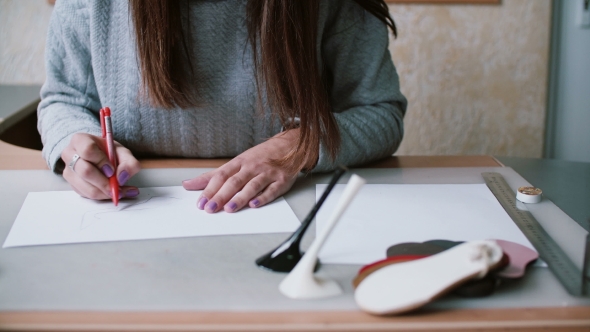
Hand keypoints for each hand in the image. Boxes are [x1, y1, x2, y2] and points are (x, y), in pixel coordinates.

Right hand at [61, 133, 140, 199]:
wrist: (99, 156)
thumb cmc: (108, 152)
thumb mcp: (122, 152)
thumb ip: (129, 162)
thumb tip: (122, 177)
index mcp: (80, 140)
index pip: (88, 150)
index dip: (101, 161)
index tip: (112, 169)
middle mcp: (69, 154)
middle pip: (85, 171)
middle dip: (104, 182)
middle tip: (118, 186)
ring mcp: (68, 171)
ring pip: (85, 187)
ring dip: (105, 192)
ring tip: (122, 192)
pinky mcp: (72, 184)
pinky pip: (87, 195)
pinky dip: (103, 196)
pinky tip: (115, 193)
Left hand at [182, 129, 312, 212]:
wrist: (289, 146)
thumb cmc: (260, 157)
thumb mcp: (236, 163)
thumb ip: (213, 176)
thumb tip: (189, 184)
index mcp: (239, 162)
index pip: (221, 175)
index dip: (209, 189)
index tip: (200, 202)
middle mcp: (252, 167)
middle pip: (234, 181)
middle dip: (221, 195)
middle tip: (210, 208)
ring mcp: (267, 173)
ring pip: (252, 185)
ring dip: (240, 197)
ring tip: (229, 209)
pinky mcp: (281, 181)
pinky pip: (272, 190)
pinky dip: (263, 198)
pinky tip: (254, 205)